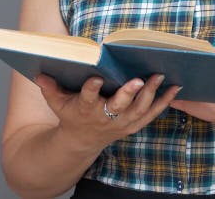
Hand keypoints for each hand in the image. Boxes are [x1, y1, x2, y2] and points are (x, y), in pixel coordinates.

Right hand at [35, 74, 180, 153]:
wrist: (82, 141)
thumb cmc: (71, 114)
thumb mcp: (57, 103)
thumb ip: (49, 88)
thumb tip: (39, 73)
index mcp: (85, 109)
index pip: (87, 98)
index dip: (91, 89)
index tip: (96, 78)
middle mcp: (104, 117)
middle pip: (118, 106)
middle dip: (128, 93)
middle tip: (139, 79)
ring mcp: (122, 122)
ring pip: (139, 109)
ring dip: (151, 94)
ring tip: (161, 76)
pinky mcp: (134, 124)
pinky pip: (152, 113)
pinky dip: (165, 101)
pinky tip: (176, 87)